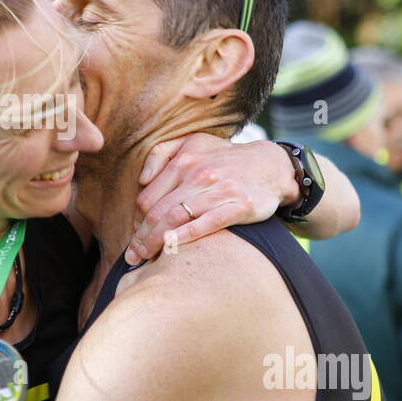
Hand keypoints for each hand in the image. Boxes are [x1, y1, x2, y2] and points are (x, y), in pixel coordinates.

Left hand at [126, 134, 296, 264]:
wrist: (271, 165)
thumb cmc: (225, 158)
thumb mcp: (194, 142)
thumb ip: (162, 153)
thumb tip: (142, 178)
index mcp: (184, 160)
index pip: (148, 196)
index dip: (137, 220)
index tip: (133, 236)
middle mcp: (199, 174)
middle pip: (158, 210)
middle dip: (140, 236)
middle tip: (130, 255)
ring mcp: (219, 190)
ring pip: (177, 218)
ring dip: (155, 241)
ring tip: (143, 258)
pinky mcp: (239, 206)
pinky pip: (207, 223)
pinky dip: (185, 236)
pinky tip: (170, 247)